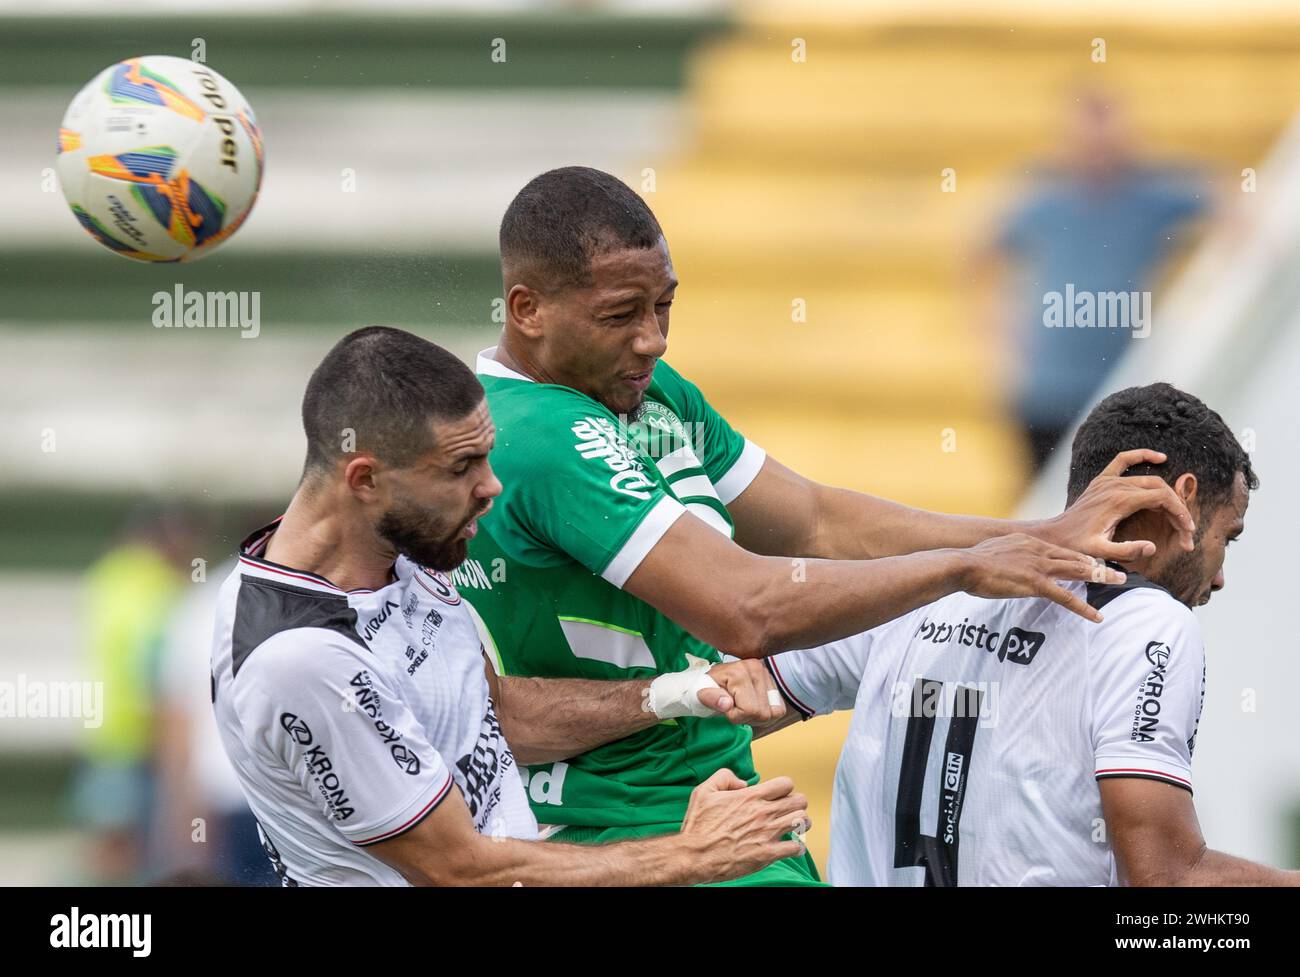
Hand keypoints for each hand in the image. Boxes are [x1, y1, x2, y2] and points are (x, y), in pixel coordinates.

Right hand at [679, 769, 809, 882]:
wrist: (694, 856)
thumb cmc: (698, 827)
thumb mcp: (704, 791)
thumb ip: (724, 777)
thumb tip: (742, 782)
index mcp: (750, 797)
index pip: (786, 784)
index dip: (785, 787)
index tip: (780, 794)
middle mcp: (763, 813)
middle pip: (799, 800)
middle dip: (797, 803)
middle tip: (790, 809)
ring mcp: (767, 834)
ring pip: (803, 821)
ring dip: (801, 822)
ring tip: (795, 826)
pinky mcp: (767, 854)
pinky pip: (796, 848)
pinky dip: (798, 848)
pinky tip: (791, 847)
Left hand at [697, 659, 785, 725]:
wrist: (714, 679)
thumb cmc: (709, 687)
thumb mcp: (703, 693)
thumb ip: (711, 698)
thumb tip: (726, 704)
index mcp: (739, 671)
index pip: (749, 710)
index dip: (735, 715)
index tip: (726, 707)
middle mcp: (757, 668)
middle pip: (763, 713)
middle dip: (746, 717)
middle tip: (734, 708)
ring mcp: (767, 673)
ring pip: (774, 712)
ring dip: (757, 716)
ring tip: (743, 706)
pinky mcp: (773, 681)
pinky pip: (779, 708)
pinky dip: (767, 712)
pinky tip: (753, 705)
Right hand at [957, 533, 1126, 622]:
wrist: (963, 564)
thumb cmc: (972, 560)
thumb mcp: (995, 550)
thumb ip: (1009, 553)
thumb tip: (1008, 560)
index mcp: (1029, 542)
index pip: (1061, 549)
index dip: (1080, 556)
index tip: (1094, 562)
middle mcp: (1039, 550)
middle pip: (1076, 556)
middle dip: (1100, 563)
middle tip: (1119, 569)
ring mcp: (1039, 566)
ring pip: (1078, 571)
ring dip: (1102, 576)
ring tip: (1121, 581)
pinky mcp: (1035, 583)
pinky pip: (1066, 597)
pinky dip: (1084, 607)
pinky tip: (1097, 616)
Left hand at [1036, 449, 1195, 559]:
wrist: (1053, 536)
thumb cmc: (1075, 546)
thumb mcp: (1099, 553)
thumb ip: (1126, 551)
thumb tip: (1153, 548)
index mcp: (1119, 501)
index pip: (1162, 499)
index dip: (1180, 514)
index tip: (1188, 531)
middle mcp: (1115, 486)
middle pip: (1159, 489)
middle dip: (1177, 509)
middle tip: (1186, 531)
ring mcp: (1108, 480)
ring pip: (1149, 480)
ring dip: (1167, 496)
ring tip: (1179, 516)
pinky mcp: (1102, 480)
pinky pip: (1124, 460)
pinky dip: (1142, 456)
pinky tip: (1160, 457)